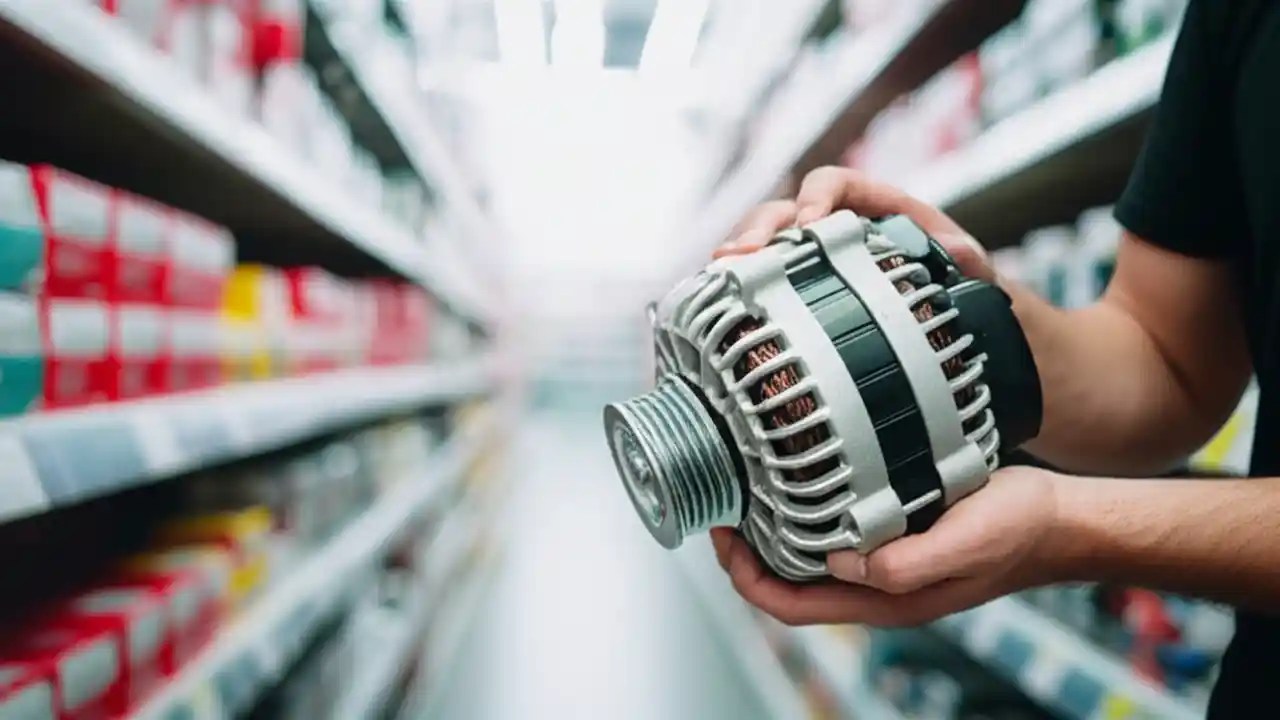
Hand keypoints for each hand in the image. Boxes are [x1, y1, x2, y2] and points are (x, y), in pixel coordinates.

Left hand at [710, 466, 1064, 626]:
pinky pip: (838, 533)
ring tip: (748, 492)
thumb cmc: (1020, 532)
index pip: (791, 604)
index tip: (722, 537)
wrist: (1061, 519)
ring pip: (810, 559)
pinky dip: (809, 514)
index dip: (746, 578)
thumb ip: (902, 561)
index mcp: (886, 599)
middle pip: (790, 584)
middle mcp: (879, 586)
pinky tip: (801, 482)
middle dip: (747, 554)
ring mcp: (887, 562)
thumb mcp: (963, 542)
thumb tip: (839, 563)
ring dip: (774, 533)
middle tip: (723, 509)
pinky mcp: (898, 534)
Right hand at [716, 166, 994, 282]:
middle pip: (784, 211)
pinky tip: (723, 298)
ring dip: (739, 254)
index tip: (809, 221)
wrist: (950, 314)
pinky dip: (740, 283)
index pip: (834, 182)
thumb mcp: (969, 265)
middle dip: (760, 228)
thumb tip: (959, 250)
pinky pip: (761, 278)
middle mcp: (832, 224)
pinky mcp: (795, 288)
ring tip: (721, 272)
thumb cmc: (955, 279)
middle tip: (742, 254)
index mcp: (869, 204)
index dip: (816, 196)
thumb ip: (966, 254)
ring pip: (764, 243)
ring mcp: (808, 257)